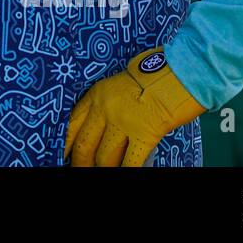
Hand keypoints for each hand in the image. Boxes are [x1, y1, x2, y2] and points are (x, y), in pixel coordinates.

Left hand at [64, 47, 205, 166]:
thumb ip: (106, 103)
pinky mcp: (144, 135)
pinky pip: (129, 162)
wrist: (179, 71)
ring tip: (102, 172)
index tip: (62, 154)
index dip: (65, 143)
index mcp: (97, 94)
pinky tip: (123, 172)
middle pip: (84, 144)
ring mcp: (124, 123)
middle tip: (80, 168)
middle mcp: (105, 109)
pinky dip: (125, 170)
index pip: (71, 123)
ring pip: (104, 157)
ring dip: (102, 168)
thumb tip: (101, 127)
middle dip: (81, 162)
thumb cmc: (153, 74)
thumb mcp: (119, 82)